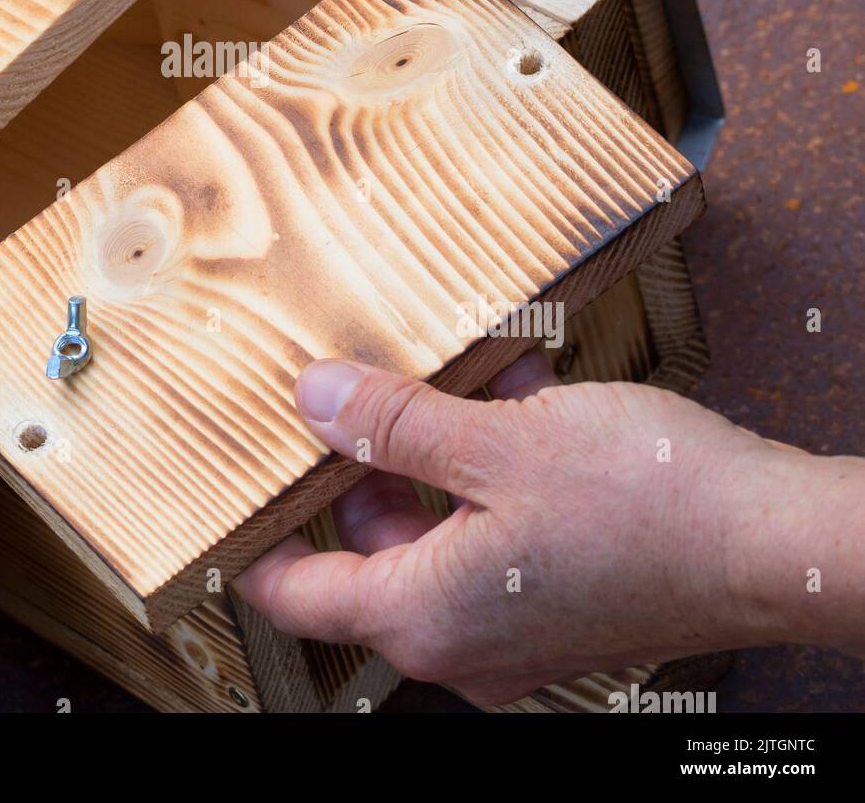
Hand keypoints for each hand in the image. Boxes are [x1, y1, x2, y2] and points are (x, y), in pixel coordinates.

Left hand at [236, 351, 864, 705]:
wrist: (777, 542)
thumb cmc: (650, 504)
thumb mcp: (500, 443)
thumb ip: (394, 425)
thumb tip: (314, 399)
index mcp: (426, 615)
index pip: (297, 593)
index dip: (255, 537)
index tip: (235, 481)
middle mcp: (461, 635)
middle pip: (367, 547)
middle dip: (362, 463)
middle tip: (355, 390)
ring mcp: (512, 621)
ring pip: (435, 526)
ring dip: (436, 449)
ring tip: (450, 375)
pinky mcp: (555, 594)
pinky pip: (492, 527)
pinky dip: (490, 466)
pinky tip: (514, 390)